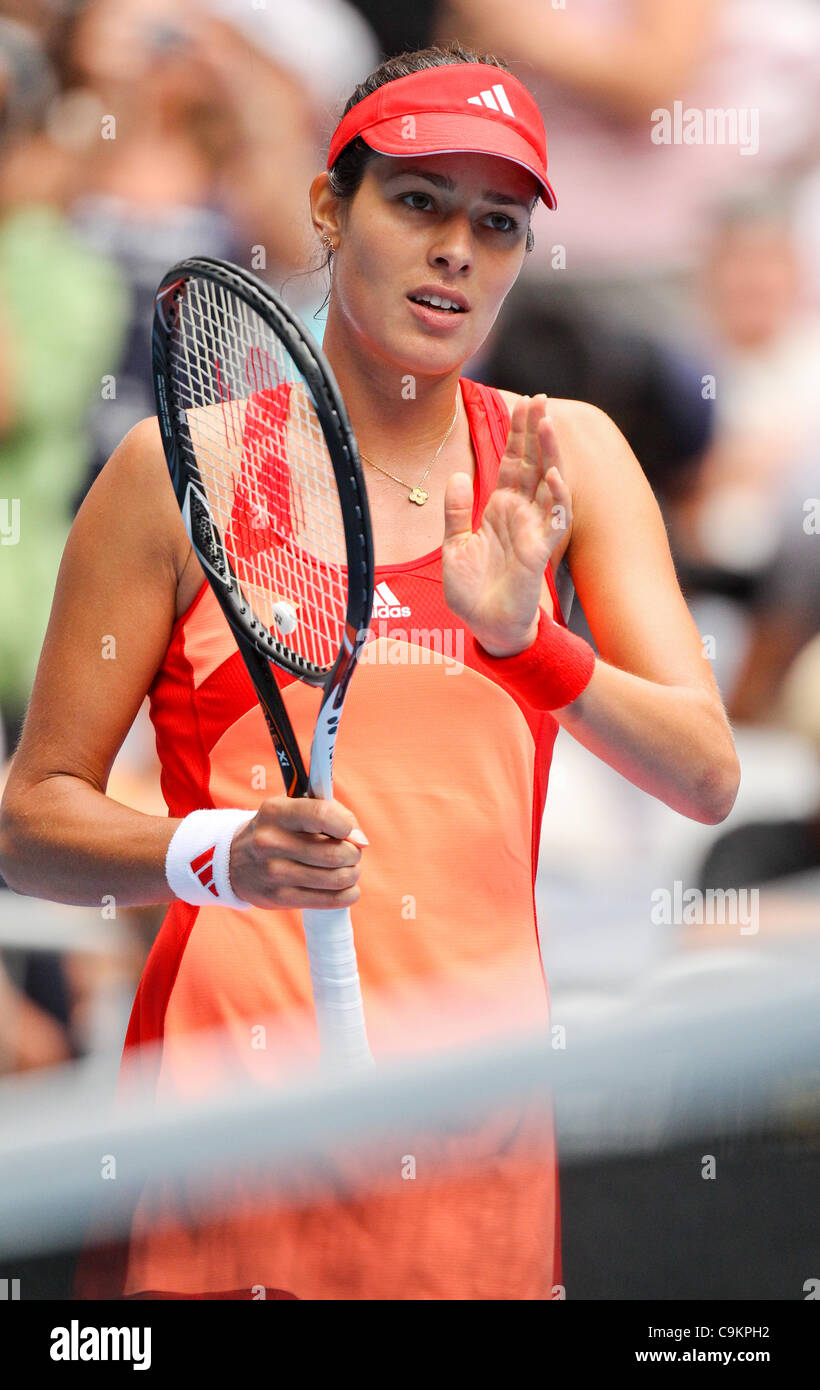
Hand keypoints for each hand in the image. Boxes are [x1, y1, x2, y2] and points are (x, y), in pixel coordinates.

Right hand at [229, 796, 366, 909]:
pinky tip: (345, 888)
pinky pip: (330, 900)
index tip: (351, 832)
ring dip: (352, 873)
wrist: (233, 862)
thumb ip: (331, 814)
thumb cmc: (278, 831)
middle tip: (351, 853)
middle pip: (335, 853)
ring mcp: (274, 873)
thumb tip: (361, 841)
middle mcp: (271, 842)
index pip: (322, 815)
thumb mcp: (293, 809)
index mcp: (275, 812)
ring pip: (337, 878)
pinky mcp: (279, 899)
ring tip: (347, 869)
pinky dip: (348, 894)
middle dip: (354, 853)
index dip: (347, 825)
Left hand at [442, 394, 570, 655]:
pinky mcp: (540, 551)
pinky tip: (554, 475)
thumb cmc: (473, 591)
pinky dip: (556, 497)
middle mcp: (520, 514)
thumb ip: (456, 512)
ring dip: (549, 455)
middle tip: (540, 399)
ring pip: (547, 484)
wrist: (484, 627)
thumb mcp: (455, 546)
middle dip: (536, 433)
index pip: (513, 464)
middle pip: (533, 465)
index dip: (518, 435)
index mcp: (500, 509)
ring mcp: (533, 530)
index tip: (523, 404)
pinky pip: (553, 520)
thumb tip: (457, 476)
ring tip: (548, 423)